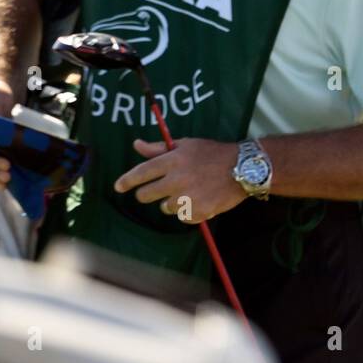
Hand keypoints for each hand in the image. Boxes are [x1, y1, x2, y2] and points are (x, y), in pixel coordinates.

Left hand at [114, 137, 245, 222]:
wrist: (244, 168)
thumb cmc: (213, 153)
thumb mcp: (186, 145)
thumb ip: (158, 148)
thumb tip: (136, 144)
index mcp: (172, 161)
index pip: (141, 173)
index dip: (126, 181)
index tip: (118, 187)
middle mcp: (176, 180)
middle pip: (146, 195)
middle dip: (148, 193)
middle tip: (159, 190)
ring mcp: (187, 197)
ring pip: (165, 207)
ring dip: (172, 202)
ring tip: (190, 191)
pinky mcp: (198, 212)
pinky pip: (182, 217)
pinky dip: (188, 212)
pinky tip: (200, 199)